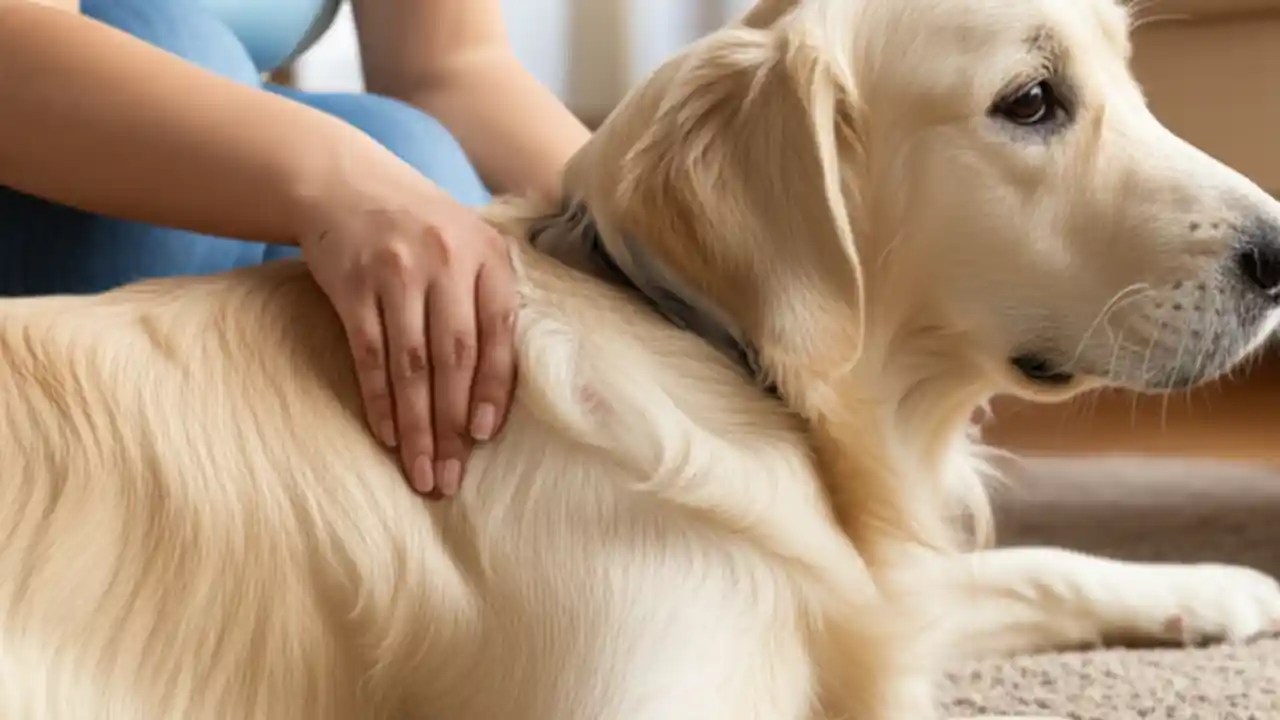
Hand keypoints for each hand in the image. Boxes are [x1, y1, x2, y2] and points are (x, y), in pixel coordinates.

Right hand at [297, 142, 517, 497]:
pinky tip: (388, 434)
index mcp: (487, 256)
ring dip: (417, 426)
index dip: (492, 389)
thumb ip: (491, 300)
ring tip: (421, 471)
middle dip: (454, 425)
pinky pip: (369, 353)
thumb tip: (508, 385)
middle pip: (456, 358)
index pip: (498, 334)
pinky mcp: (353, 284)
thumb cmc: (419, 228)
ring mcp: (397, 272)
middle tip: (450, 476)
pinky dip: (379, 399)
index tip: (482, 436)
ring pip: (411, 365)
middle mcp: (446, 262)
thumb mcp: (468, 245)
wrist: (343, 183)